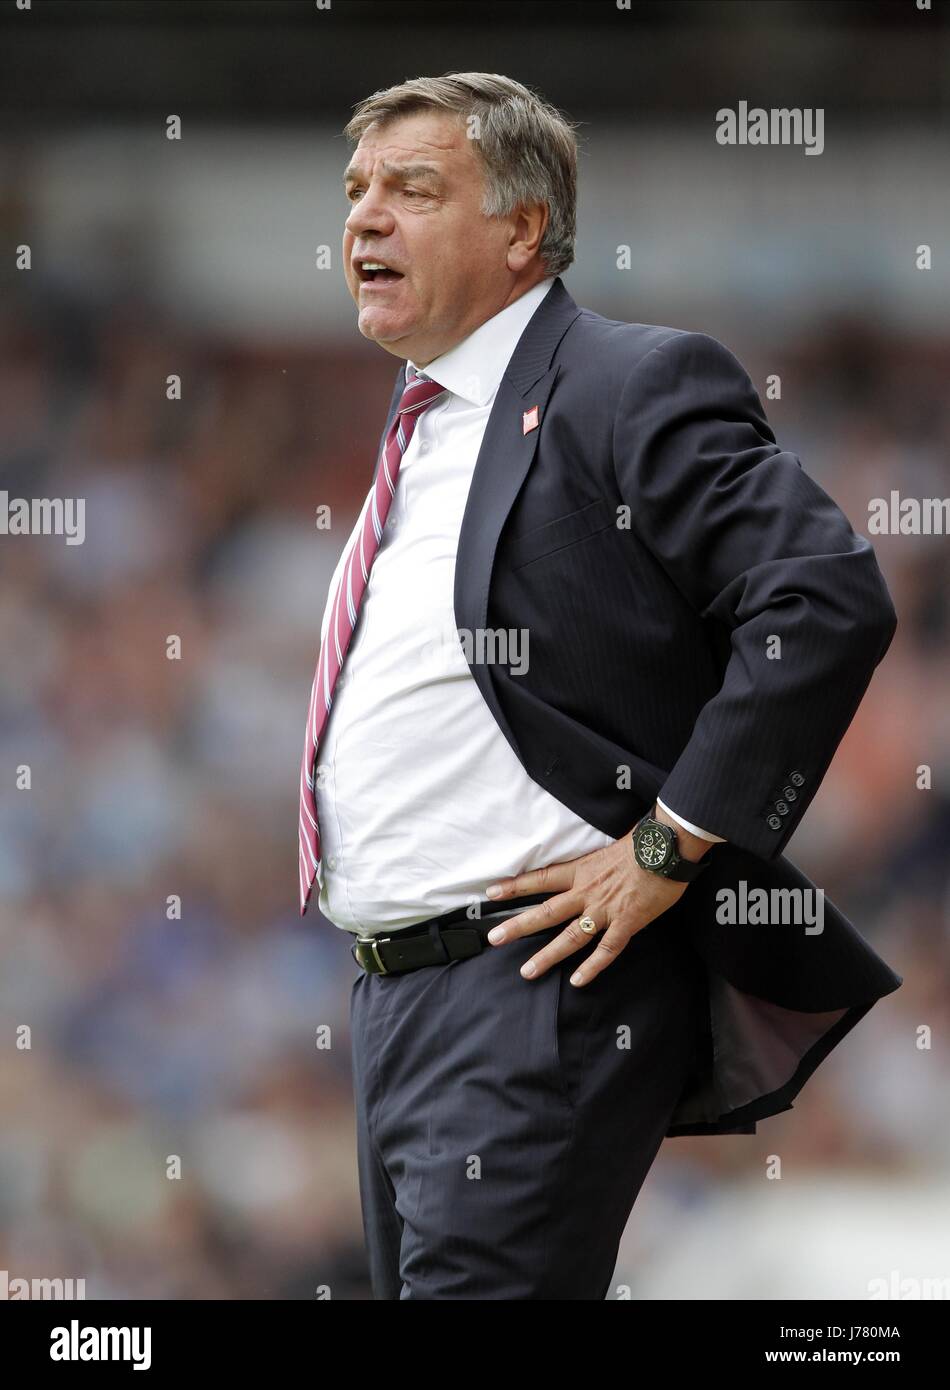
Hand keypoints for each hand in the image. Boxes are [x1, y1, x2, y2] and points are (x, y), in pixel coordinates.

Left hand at [483, 834, 688, 987]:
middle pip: (546, 911)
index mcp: (581, 870)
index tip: (491, 893)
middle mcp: (587, 892)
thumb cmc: (642, 845)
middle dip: (518, 926)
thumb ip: (592, 866)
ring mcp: (605, 910)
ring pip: (570, 936)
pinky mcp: (627, 923)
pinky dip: (592, 967)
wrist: (668, 848)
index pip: (541, 879)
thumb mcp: (606, 851)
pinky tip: (577, 981)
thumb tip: (584, 872)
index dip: (515, 886)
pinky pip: (607, 950)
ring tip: (528, 971)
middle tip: (494, 938)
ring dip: (548, 955)